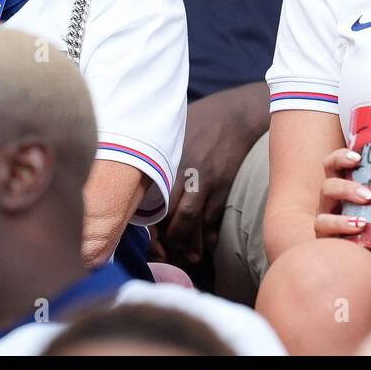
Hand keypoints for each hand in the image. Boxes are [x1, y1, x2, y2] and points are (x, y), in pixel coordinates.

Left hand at [162, 83, 268, 264]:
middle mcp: (185, 173)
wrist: (236, 113)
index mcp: (168, 161)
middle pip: (170, 215)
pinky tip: (205, 244)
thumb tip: (134, 171)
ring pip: (193, 221)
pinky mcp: (225, 185)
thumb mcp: (172, 131)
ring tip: (185, 256)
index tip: (146, 236)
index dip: (148, 223)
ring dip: (188, 242)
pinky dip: (208, 234)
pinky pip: (214, 216)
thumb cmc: (199, 119)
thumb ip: (156, 154)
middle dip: (166, 239)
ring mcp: (207, 181)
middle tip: (162, 252)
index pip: (151, 201)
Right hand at [313, 148, 370, 237]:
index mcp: (343, 185)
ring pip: (323, 212)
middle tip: (370, 194)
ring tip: (363, 219)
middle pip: (328, 185)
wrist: (358, 253)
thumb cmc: (370, 223)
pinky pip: (325, 232)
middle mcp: (330, 202)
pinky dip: (340, 229)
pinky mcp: (326, 239)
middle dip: (347, 187)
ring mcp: (326, 220)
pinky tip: (356, 229)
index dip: (341, 157)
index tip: (358, 157)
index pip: (333, 164)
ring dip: (343, 217)